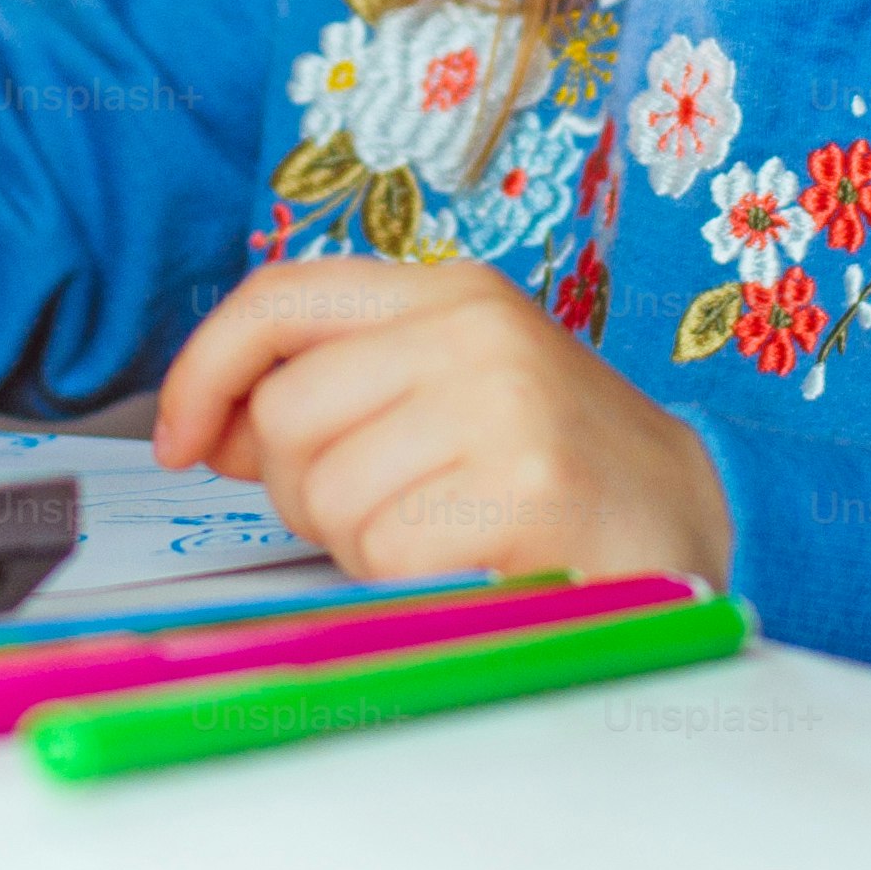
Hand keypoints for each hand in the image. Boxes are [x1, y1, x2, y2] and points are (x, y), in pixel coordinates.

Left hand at [152, 258, 732, 585]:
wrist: (693, 522)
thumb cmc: (551, 462)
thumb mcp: (450, 383)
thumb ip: (337, 384)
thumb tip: (201, 429)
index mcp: (449, 289)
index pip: (278, 296)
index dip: (201, 370)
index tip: (177, 441)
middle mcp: (474, 329)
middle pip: (286, 413)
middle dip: (296, 486)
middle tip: (371, 510)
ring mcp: (503, 403)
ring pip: (327, 490)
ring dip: (356, 542)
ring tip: (436, 534)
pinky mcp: (525, 487)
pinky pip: (384, 550)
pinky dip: (404, 580)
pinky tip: (465, 565)